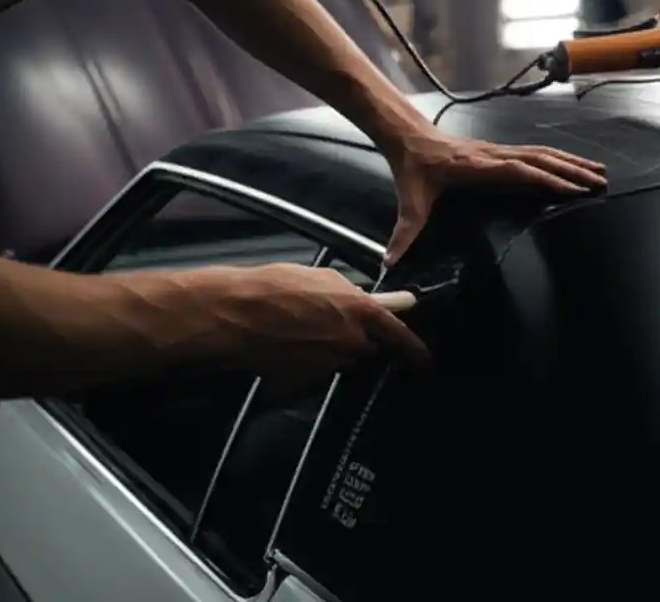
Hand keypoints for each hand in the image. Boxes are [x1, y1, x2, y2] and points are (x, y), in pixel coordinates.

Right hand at [117, 264, 429, 379]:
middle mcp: (350, 343)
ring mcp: (327, 365)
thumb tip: (359, 300)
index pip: (399, 336)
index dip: (415, 350)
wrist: (235, 314)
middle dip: (355, 339)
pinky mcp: (305, 381)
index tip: (425, 361)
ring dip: (327, 349)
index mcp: (360, 313)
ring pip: (339, 360)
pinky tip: (285, 345)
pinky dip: (304, 362)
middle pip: (365, 348)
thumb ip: (349, 293)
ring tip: (298, 329)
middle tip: (326, 322)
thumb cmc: (274, 287)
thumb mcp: (321, 278)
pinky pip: (314, 372)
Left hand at [384, 128, 606, 263]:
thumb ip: (404, 232)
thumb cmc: (414, 167)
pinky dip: (559, 158)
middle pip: (541, 160)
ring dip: (571, 162)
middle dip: (572, 171)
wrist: (409, 136)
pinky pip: (536, 153)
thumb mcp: (410, 200)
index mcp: (479, 167)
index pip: (519, 171)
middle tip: (599, 182)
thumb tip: (391, 262)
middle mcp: (495, 155)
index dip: (546, 179)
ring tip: (598, 171)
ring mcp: (499, 151)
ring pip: (543, 154)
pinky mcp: (501, 152)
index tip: (572, 189)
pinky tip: (573, 164)